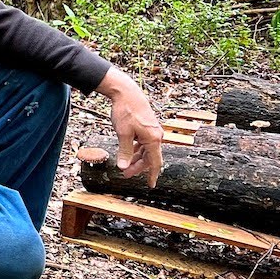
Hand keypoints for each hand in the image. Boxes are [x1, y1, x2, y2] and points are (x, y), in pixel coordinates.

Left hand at [96, 67, 162, 187]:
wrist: (126, 93)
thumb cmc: (126, 112)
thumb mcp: (123, 134)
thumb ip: (125, 151)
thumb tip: (124, 167)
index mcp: (153, 139)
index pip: (155, 162)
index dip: (152, 175)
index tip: (150, 185)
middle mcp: (156, 136)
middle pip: (150, 158)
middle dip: (138, 167)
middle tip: (125, 174)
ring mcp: (152, 131)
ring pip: (146, 150)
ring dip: (137, 159)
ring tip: (125, 166)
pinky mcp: (147, 127)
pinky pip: (144, 143)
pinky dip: (137, 150)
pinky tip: (129, 152)